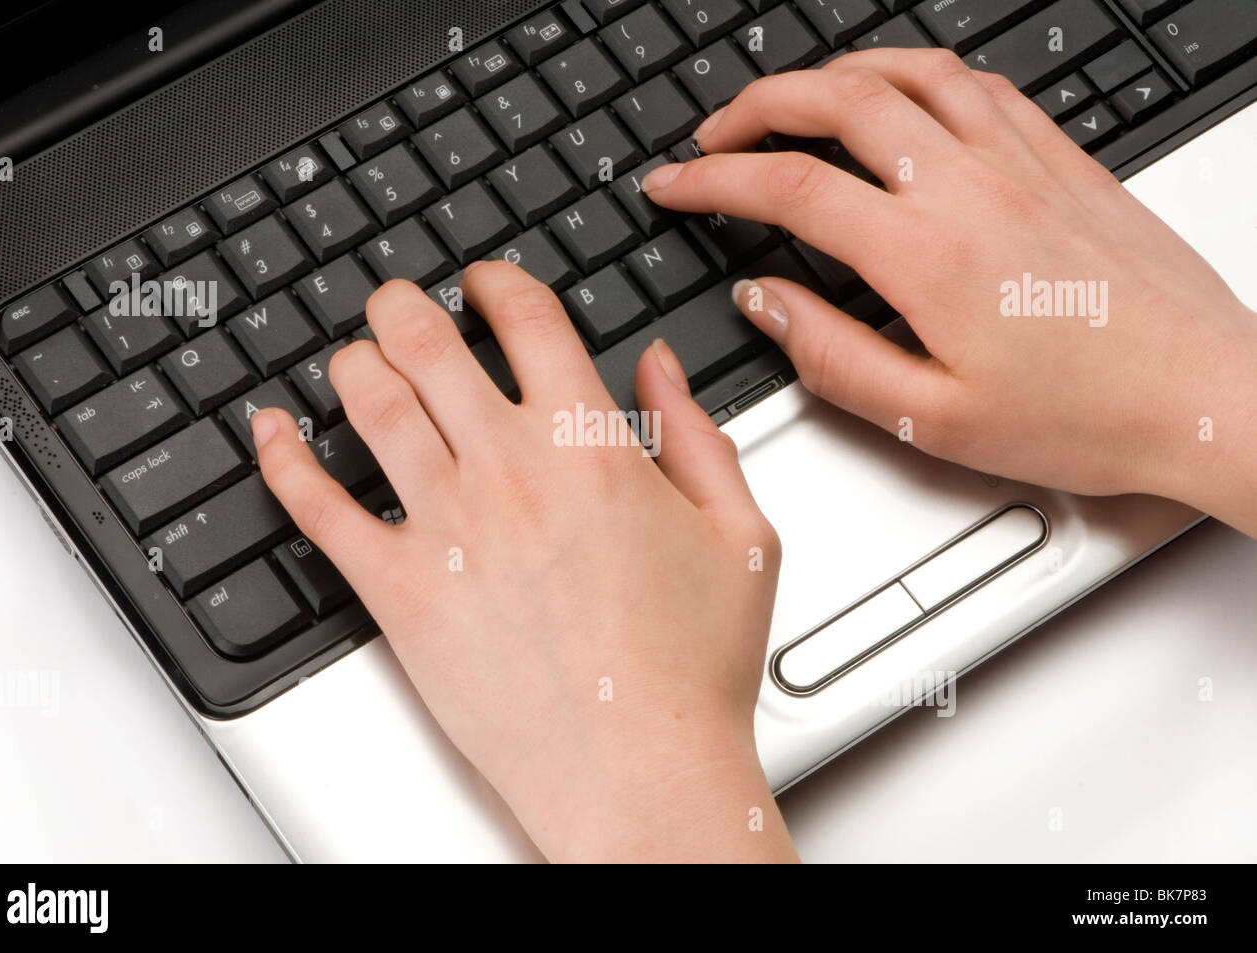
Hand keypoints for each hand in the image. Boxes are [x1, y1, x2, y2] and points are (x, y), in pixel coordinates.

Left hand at [251, 261, 795, 861]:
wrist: (640, 768)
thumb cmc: (691, 666)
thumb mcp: (740, 533)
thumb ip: (699, 433)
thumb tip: (661, 364)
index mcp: (590, 446)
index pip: (527, 320)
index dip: (497, 281)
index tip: (485, 282)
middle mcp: (508, 470)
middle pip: (428, 343)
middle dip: (404, 304)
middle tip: (398, 301)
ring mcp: (446, 527)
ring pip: (371, 404)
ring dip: (353, 361)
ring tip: (354, 354)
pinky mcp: (400, 591)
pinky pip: (319, 507)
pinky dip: (284, 458)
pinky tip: (273, 431)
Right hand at [642, 49, 1256, 534]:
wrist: (1207, 395)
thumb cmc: (1086, 417)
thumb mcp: (933, 418)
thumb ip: (831, 357)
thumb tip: (766, 304)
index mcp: (927, 255)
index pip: (788, 188)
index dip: (712, 181)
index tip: (672, 187)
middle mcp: (971, 187)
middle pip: (836, 103)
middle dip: (755, 108)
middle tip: (713, 136)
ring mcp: (1021, 160)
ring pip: (905, 72)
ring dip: (831, 75)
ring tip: (791, 102)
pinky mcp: (1061, 156)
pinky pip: (976, 82)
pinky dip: (915, 73)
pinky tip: (899, 96)